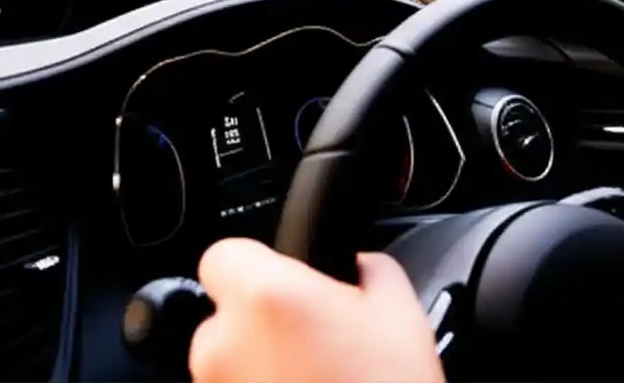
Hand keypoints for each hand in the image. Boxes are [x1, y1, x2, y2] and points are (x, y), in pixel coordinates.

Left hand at [189, 238, 443, 382]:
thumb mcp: (401, 314)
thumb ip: (369, 269)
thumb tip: (359, 265)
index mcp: (265, 298)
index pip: (222, 253)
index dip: (257, 262)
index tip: (287, 278)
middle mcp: (223, 345)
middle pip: (227, 312)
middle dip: (266, 320)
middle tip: (316, 338)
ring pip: (229, 360)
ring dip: (260, 364)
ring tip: (316, 380)